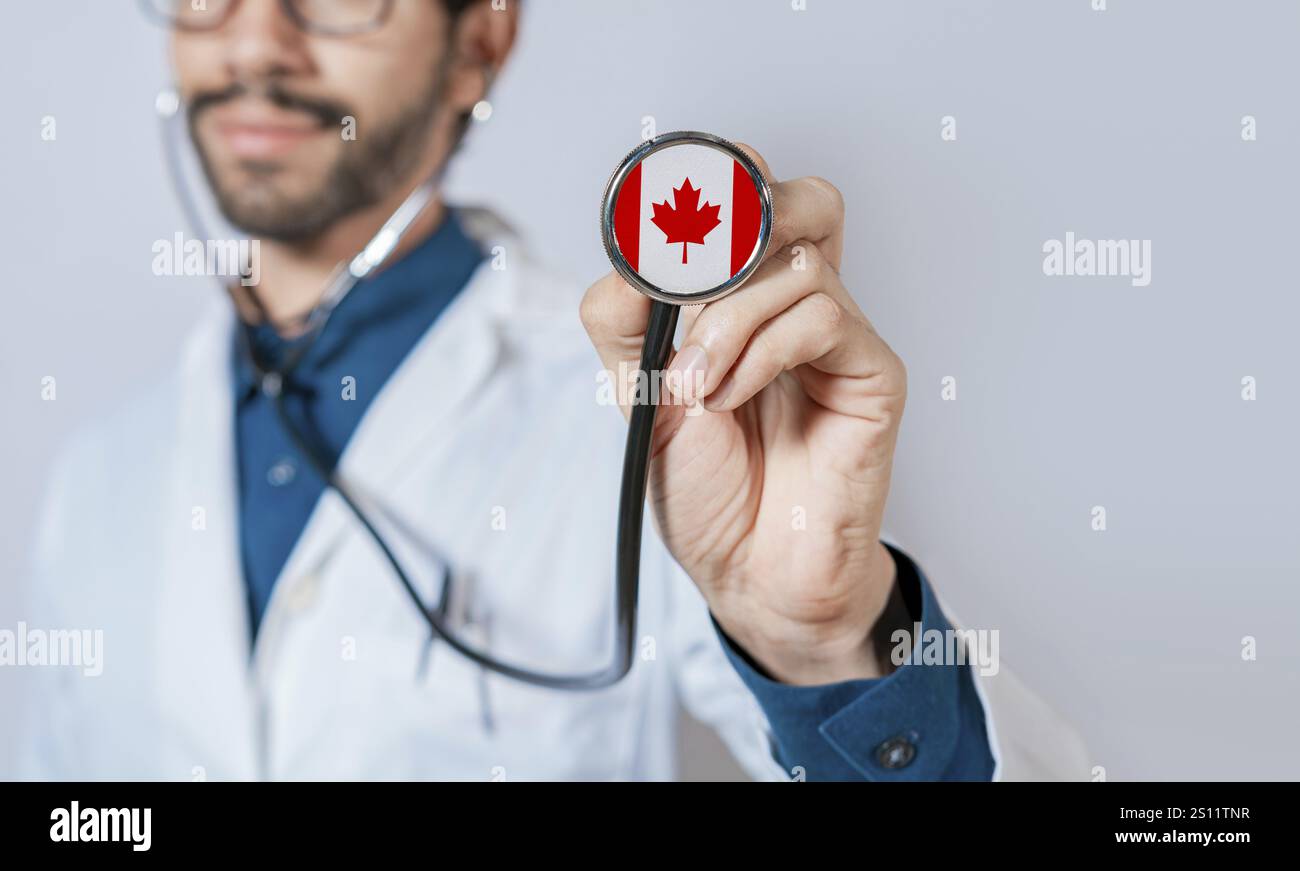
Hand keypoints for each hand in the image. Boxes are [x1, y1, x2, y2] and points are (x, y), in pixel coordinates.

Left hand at [581, 145, 907, 684]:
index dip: (718, 187)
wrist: (748, 573)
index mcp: (746, 302)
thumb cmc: (706, 489)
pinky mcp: (872, 374)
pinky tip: (731, 398)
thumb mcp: (638, 396)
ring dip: (728, 321)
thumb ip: (626, 321)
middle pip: (806, 201)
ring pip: (800, 262)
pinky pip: (823, 317)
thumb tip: (630, 255)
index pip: (753, 203)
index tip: (659, 220)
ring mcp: (840, 339)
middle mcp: (798, 309)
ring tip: (697, 387)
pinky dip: (762, 351)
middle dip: (742, 222)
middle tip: (689, 282)